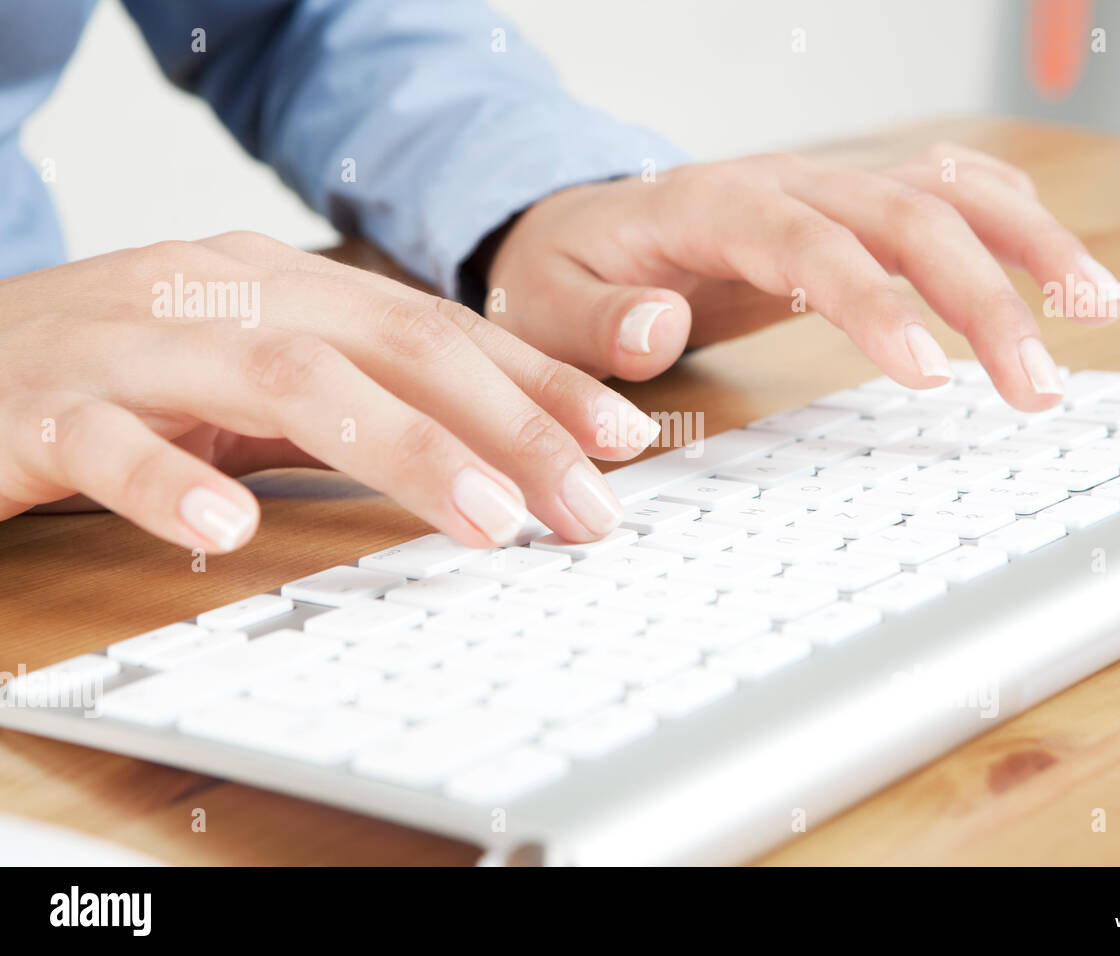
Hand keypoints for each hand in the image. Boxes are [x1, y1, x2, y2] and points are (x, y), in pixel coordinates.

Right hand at [0, 232, 657, 551]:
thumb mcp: (263, 376)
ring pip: (283, 382)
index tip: (624, 439)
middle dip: (505, 428)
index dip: (539, 384)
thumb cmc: (128, 371)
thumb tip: (495, 458)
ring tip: (484, 519)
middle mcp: (227, 296)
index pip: (440, 330)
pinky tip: (229, 531)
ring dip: (398, 450)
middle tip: (586, 505)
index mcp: (288, 285)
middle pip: (392, 349)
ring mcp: (137, 345)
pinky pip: (112, 441)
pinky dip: (174, 484)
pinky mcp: (43, 407)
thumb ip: (364, 404)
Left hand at [486, 143, 1119, 409]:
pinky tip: (1058, 265)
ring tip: (1099, 310)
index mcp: (709, 206)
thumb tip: (664, 325)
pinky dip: (1009, 220)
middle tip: (1037, 384)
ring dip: (1028, 246)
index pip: (809, 245)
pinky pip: (946, 190)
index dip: (875, 303)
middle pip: (905, 216)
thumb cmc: (567, 275)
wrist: (580, 232)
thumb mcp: (550, 308)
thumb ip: (604, 321)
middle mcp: (785, 182)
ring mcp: (826, 185)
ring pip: (947, 191)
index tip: (929, 375)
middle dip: (982, 297)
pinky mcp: (852, 204)